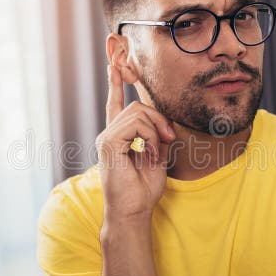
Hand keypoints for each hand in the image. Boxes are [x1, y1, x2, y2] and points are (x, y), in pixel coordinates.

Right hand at [96, 65, 175, 221]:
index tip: (114, 64)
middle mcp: (108, 134)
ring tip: (158, 151)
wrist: (133, 211)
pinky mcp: (108, 144)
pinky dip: (150, 137)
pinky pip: (135, 125)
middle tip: (169, 138)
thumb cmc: (143, 190)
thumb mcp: (158, 157)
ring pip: (137, 112)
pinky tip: (151, 153)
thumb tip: (166, 123)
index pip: (115, 104)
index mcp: (118, 136)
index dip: (115, 84)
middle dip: (158, 118)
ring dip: (156, 130)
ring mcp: (106, 138)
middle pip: (137, 105)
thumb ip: (159, 137)